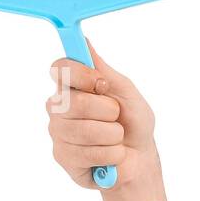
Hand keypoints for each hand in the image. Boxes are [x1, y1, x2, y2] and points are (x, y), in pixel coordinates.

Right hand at [44, 38, 156, 188]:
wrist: (141, 158)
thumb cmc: (133, 123)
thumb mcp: (126, 92)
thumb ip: (104, 70)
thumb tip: (84, 42)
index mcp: (72, 86)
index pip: (60, 69)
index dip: (81, 75)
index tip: (101, 84)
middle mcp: (59, 107)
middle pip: (74, 102)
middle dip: (108, 112)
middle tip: (116, 118)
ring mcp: (58, 132)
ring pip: (83, 130)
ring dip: (113, 135)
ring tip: (116, 138)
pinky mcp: (63, 157)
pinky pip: (87, 154)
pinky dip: (111, 154)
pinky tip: (112, 154)